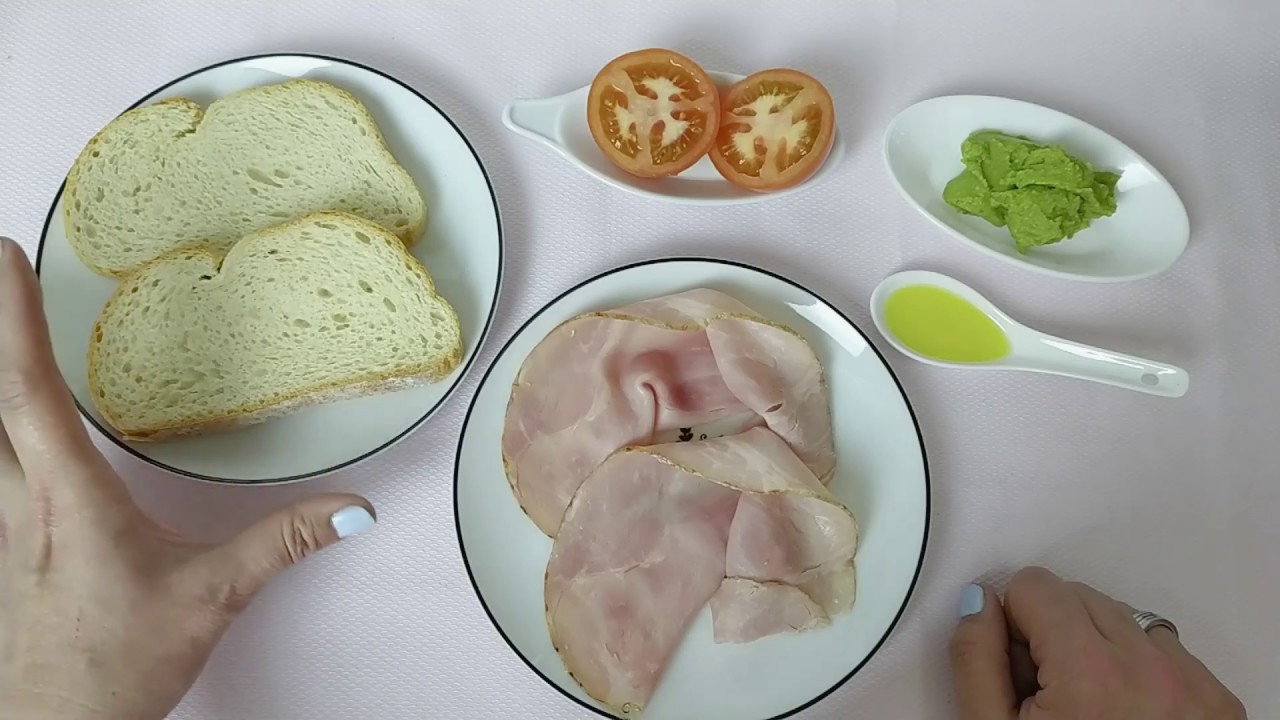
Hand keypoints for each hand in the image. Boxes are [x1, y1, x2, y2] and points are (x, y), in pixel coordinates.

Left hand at [0, 236, 377, 719]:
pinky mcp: (0, 544)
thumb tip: (350, 509)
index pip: (27, 390)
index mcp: (68, 498)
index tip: (4, 254)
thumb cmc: (111, 670)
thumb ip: (282, 543)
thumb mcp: (210, 598)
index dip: (12, 320)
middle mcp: (17, 500)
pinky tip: (5, 420)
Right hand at [950, 566, 1244, 718]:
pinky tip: (1124, 714)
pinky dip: (1141, 669)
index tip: (1016, 668)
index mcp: (1086, 674)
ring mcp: (1193, 687)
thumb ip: (976, 661)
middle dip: (1053, 630)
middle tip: (1045, 693)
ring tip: (1087, 707)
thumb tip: (978, 602)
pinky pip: (1169, 650)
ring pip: (1126, 618)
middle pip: (1079, 596)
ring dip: (1098, 647)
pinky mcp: (1218, 704)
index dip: (1011, 621)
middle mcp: (1150, 670)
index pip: (1035, 586)